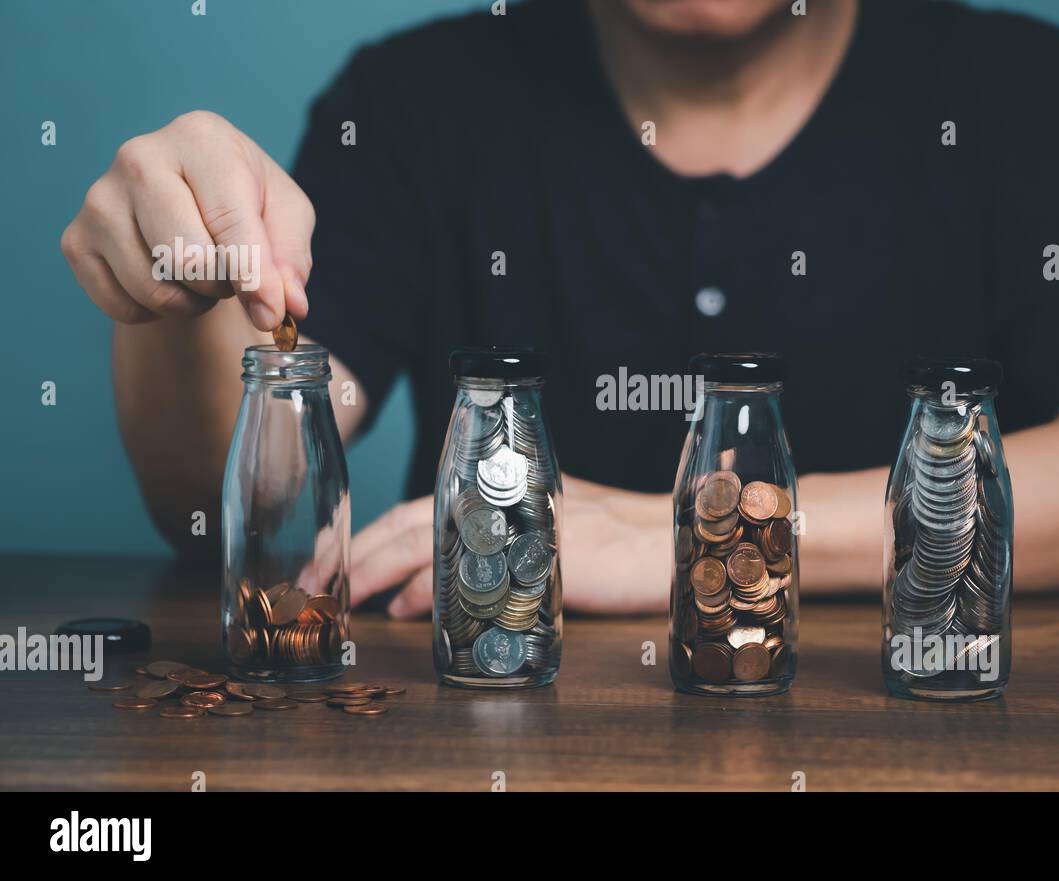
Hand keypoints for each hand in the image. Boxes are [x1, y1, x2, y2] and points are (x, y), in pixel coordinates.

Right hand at [61, 110, 312, 330]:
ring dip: (193, 303)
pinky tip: (168, 281)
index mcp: (199, 139)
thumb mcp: (286, 215)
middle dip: (222, 286)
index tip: (273, 313)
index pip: (229, 221)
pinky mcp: (76, 238)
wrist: (192, 194)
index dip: (254, 276)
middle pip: (186, 259)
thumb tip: (286, 307)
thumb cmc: (246, 198)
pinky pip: (122, 306)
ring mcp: (99, 198)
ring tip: (204, 276)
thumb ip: (290, 259)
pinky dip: (155, 312)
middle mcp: (138, 158)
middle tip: (232, 275)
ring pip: (154, 289)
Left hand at [348, 477, 670, 618]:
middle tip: (311, 574)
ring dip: (384, 567)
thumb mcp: (542, 527)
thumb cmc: (613, 536)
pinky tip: (410, 607)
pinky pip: (479, 572)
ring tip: (347, 590)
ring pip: (436, 540)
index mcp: (500, 488)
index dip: (370, 528)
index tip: (327, 549)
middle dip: (360, 548)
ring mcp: (522, 526)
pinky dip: (438, 590)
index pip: (419, 505)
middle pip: (416, 519)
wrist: (669, 540)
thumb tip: (418, 586)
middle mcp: (506, 500)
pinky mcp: (544, 556)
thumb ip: (485, 545)